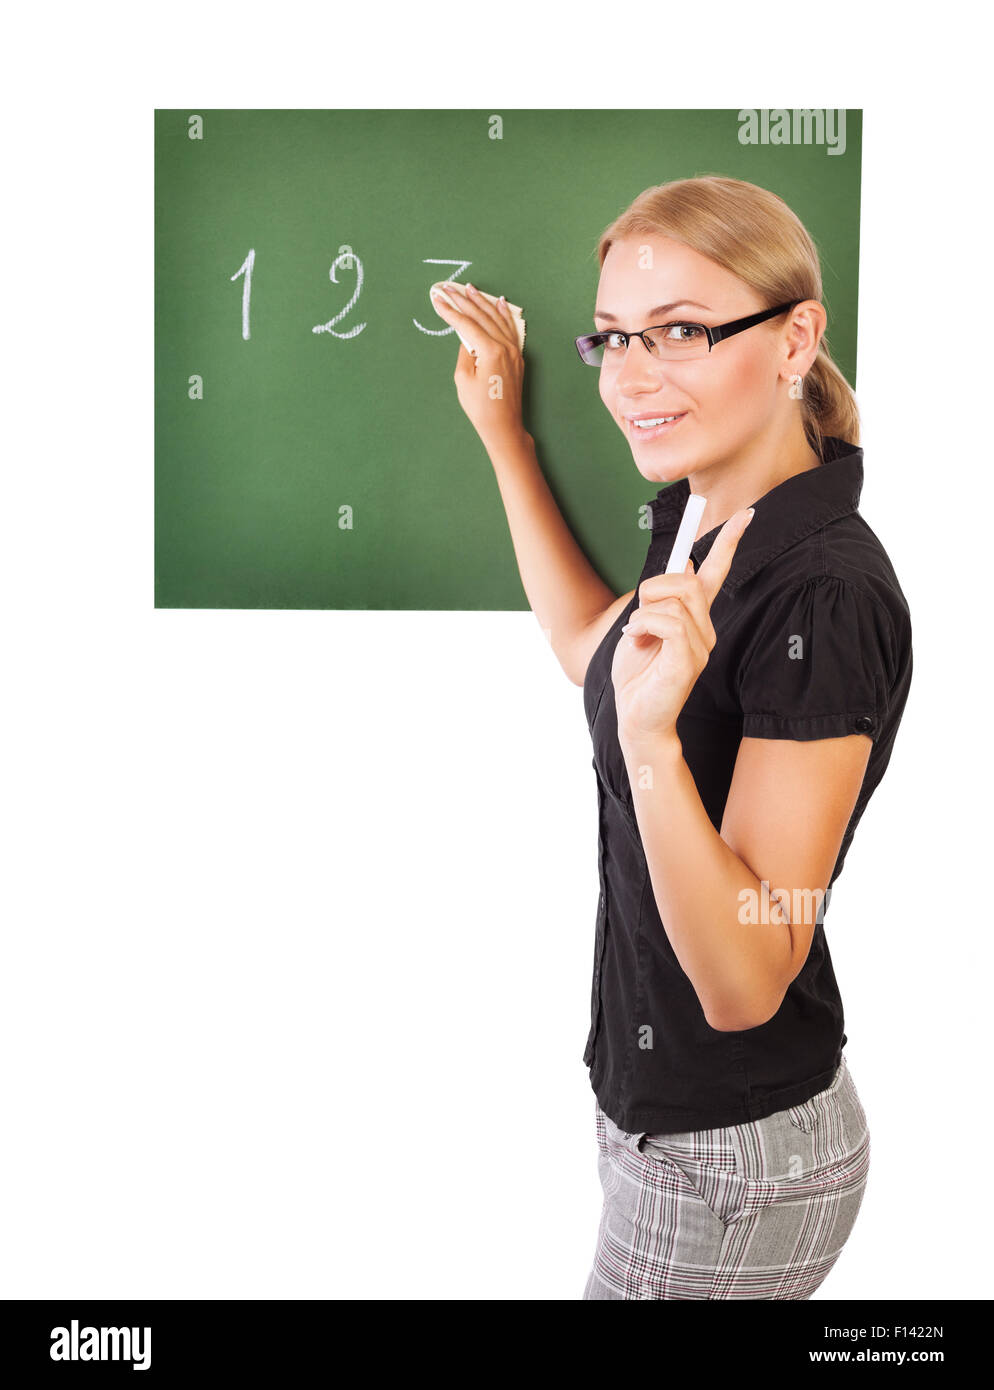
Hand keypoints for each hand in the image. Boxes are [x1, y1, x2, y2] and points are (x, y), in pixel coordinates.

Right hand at [429, 282, 525, 448]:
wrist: (503, 425)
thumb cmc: (481, 407)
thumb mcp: (463, 379)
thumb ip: (465, 352)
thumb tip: (467, 338)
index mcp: (491, 350)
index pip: (467, 324)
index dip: (450, 311)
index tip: (438, 299)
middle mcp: (505, 346)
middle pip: (481, 316)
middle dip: (463, 300)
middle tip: (448, 288)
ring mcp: (514, 350)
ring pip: (497, 318)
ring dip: (482, 301)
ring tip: (470, 288)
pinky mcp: (517, 356)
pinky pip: (510, 328)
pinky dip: (503, 314)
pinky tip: (499, 302)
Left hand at [612, 508, 754, 742]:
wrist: (636, 717)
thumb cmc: (638, 676)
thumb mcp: (644, 625)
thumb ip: (662, 597)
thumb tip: (684, 560)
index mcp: (697, 619)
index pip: (718, 573)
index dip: (730, 542)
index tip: (747, 514)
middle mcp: (706, 630)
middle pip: (686, 580)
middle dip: (652, 590)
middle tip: (637, 618)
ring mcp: (702, 645)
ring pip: (673, 600)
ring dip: (643, 614)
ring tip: (636, 637)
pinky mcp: (691, 660)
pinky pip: (668, 621)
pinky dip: (644, 626)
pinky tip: (638, 642)